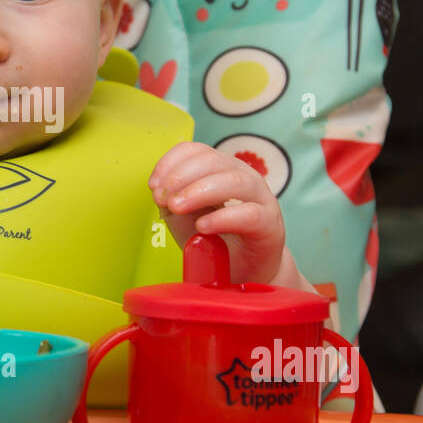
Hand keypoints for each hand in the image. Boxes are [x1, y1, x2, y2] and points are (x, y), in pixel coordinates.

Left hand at [149, 141, 286, 284]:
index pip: (196, 150)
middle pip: (213, 161)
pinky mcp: (269, 224)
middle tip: (163, 199)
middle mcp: (242, 176)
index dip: (171, 162)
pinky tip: (202, 226)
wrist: (244, 272)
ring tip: (177, 207)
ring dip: (199, 192)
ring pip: (233, 181)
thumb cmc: (215, 240)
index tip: (154, 185)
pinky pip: (249, 214)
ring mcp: (259, 198)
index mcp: (220, 169)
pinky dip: (222, 218)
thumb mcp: (184, 218)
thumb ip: (172, 201)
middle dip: (181, 177)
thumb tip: (159, 190)